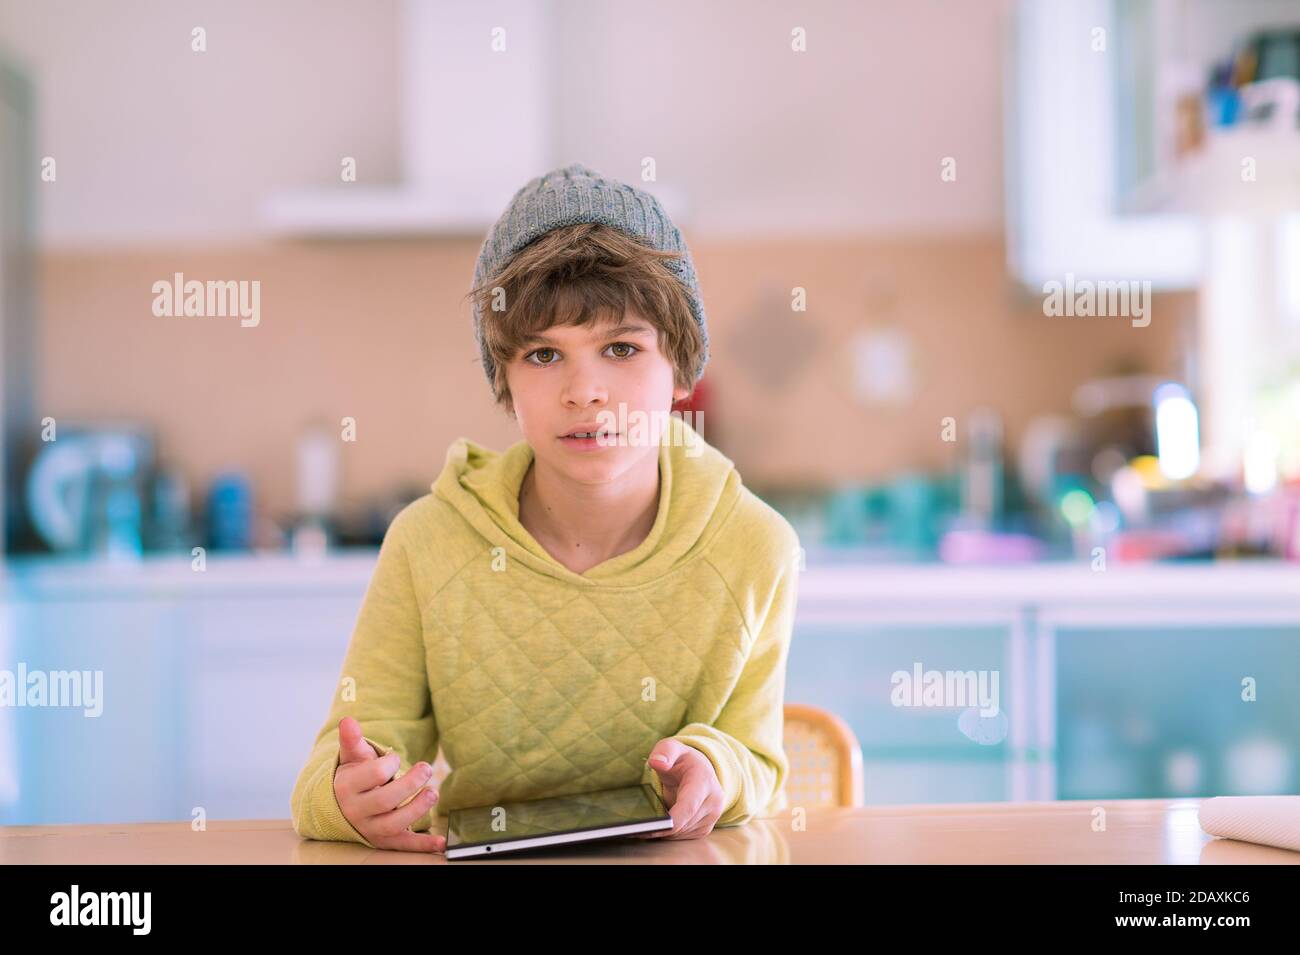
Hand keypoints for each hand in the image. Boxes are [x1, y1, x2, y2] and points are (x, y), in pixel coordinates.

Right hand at [333, 716, 444, 852]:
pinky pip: (405, 845)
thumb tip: (347, 720)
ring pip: (394, 824)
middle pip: (385, 800)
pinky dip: (423, 845)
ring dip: (418, 809)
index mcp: (347, 788)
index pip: (373, 774)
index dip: (390, 763)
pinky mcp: (385, 841)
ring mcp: (371, 829)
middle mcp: (357, 811)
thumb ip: (352, 740)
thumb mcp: (352, 758)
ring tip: (434, 792)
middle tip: (427, 769)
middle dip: (410, 783)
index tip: (395, 758)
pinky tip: (441, 842)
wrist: (342, 807)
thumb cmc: (353, 777)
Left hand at [635, 739, 724, 840]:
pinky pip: (683, 837)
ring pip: (682, 834)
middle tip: (636, 827)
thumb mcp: (671, 747)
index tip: (652, 827)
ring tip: (645, 825)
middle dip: (660, 827)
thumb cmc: (682, 759)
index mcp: (704, 781)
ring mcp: (712, 816)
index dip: (671, 821)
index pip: (688, 807)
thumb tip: (657, 762)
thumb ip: (664, 751)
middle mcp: (713, 800)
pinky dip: (669, 834)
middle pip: (683, 824)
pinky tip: (658, 826)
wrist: (700, 770)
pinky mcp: (705, 828)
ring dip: (664, 832)